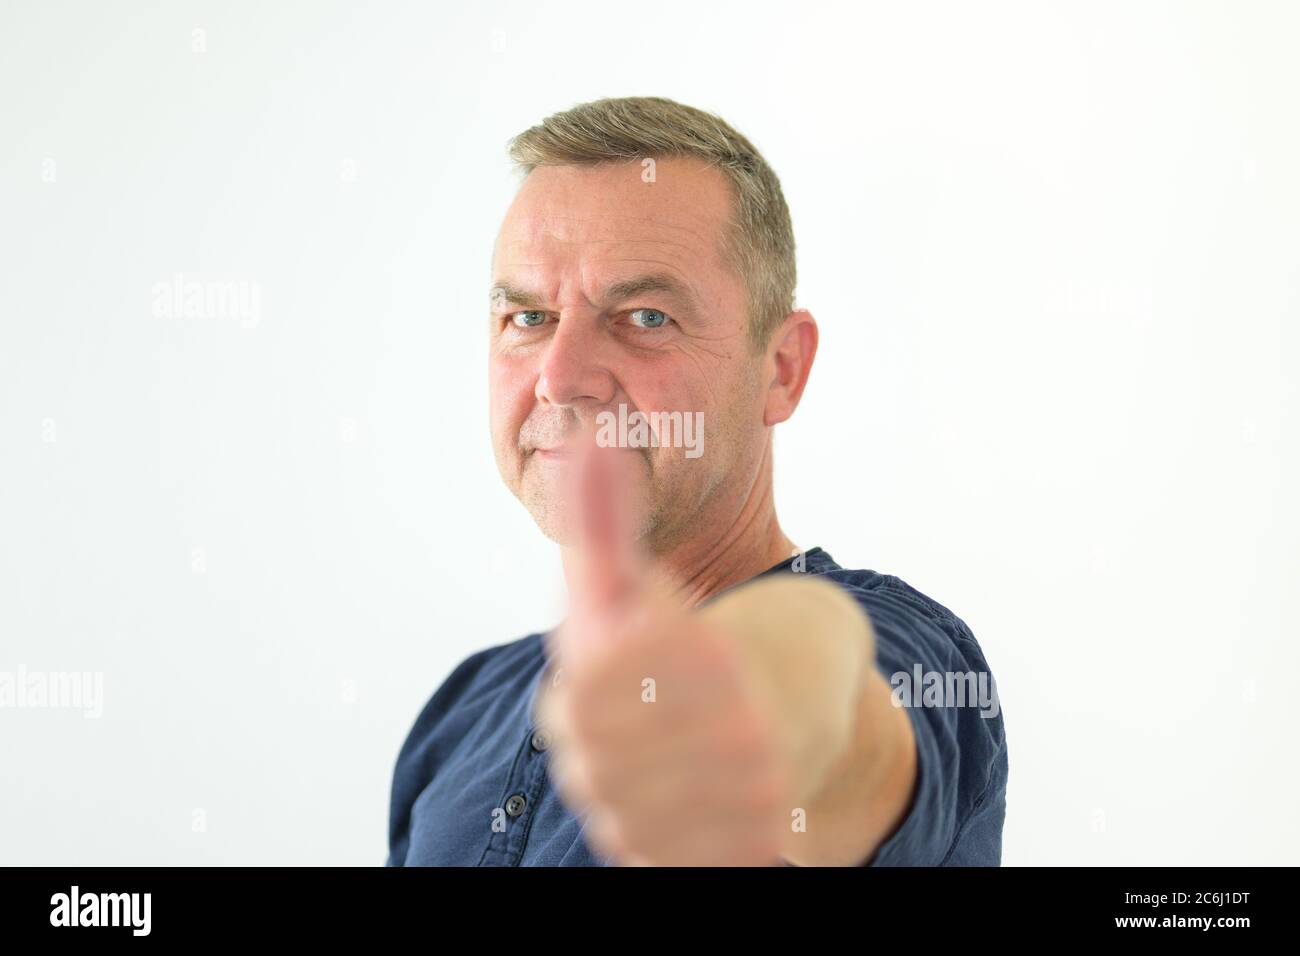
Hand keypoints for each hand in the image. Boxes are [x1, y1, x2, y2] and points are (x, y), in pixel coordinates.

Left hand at [533, 430, 795, 865]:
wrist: (794, 702)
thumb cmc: (686, 643)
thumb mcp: (640, 579)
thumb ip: (605, 520)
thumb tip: (584, 442)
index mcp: (707, 654)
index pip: (588, 682)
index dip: (585, 675)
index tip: (613, 658)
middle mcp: (740, 727)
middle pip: (593, 758)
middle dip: (595, 738)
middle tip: (615, 719)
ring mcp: (749, 795)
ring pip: (618, 814)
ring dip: (618, 787)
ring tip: (641, 755)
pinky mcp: (749, 848)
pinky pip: (656, 857)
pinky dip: (649, 831)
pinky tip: (663, 796)